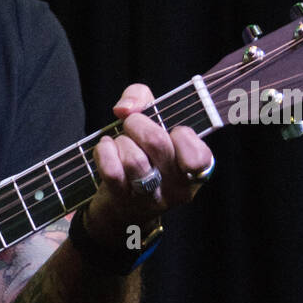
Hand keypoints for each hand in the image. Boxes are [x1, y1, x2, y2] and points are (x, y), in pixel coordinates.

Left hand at [87, 83, 213, 247]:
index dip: (181, 134)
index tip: (172, 131)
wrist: (121, 205)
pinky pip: (112, 171)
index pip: (198, 156)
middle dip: (138, 125)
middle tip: (132, 125)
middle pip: (158, 144)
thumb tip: (126, 107)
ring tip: (121, 143)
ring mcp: (149, 198)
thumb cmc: (144, 153)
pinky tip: (106, 149)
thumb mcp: (151, 120)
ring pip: (134, 160)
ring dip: (121, 141)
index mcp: (195, 171)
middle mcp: (176, 188)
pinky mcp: (123, 201)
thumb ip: (141, 97)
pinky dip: (104, 152)